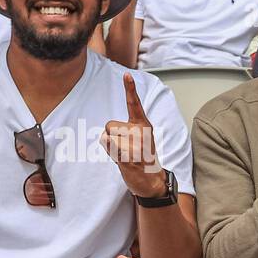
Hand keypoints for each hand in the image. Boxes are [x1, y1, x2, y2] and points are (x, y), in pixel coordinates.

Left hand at [102, 73, 165, 197]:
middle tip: (126, 149)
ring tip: (125, 156)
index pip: (135, 105)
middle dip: (112, 137)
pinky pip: (107, 144)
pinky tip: (122, 160)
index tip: (127, 75)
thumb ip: (125, 130)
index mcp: (144, 126)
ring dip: (110, 147)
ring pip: (106, 136)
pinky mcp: (128, 156)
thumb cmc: (141, 159)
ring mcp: (135, 144)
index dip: (130, 89)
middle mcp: (141, 132)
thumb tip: (107, 136)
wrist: (151, 182)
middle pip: (110, 125)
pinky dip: (110, 151)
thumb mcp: (138, 140)